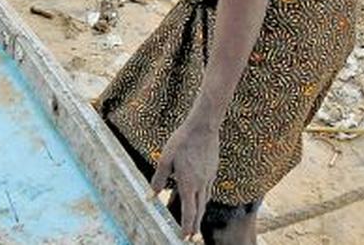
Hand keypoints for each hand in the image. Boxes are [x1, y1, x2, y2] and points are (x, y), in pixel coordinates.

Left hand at [150, 116, 221, 237]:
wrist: (203, 128)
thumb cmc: (181, 142)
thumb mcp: (165, 159)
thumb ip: (158, 178)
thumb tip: (151, 194)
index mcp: (188, 183)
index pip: (189, 210)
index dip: (187, 225)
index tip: (185, 237)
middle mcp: (201, 184)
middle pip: (199, 210)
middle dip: (195, 226)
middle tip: (191, 238)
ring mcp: (208, 178)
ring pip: (204, 201)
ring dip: (199, 214)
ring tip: (194, 224)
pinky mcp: (212, 172)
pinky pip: (207, 191)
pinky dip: (202, 200)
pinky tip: (199, 200)